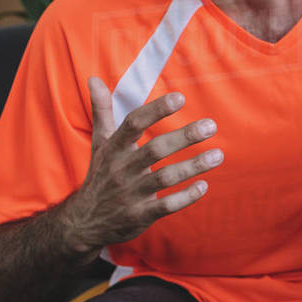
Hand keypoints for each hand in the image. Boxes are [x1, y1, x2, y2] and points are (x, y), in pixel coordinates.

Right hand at [62, 77, 222, 254]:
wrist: (83, 222)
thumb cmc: (100, 175)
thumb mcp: (99, 143)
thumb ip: (102, 111)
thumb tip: (93, 79)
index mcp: (114, 149)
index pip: (134, 124)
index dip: (156, 110)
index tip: (180, 98)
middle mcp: (122, 170)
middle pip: (155, 150)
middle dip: (184, 137)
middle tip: (211, 125)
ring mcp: (131, 194)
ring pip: (165, 177)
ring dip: (193, 166)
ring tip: (218, 155)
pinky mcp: (140, 215)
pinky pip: (166, 205)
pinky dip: (185, 197)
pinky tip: (204, 186)